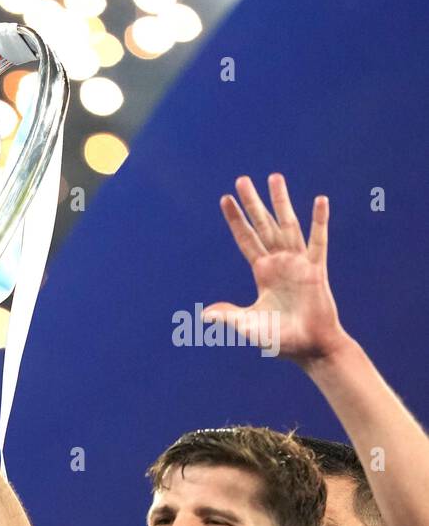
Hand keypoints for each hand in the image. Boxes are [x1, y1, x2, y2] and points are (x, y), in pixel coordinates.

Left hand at [204, 173, 346, 363]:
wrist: (309, 348)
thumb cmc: (279, 338)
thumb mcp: (249, 325)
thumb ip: (230, 316)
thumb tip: (205, 316)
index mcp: (262, 272)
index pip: (246, 240)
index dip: (236, 221)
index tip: (225, 200)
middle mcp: (279, 262)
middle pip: (263, 225)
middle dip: (253, 203)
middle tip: (242, 179)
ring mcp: (298, 264)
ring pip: (288, 225)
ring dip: (281, 202)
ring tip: (274, 177)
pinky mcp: (316, 270)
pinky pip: (318, 242)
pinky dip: (319, 221)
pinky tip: (319, 200)